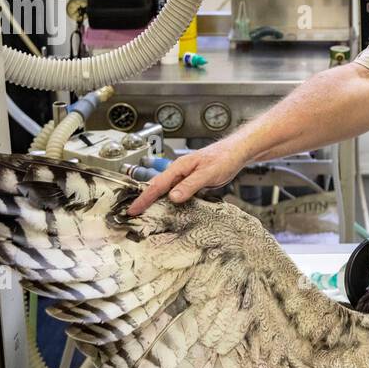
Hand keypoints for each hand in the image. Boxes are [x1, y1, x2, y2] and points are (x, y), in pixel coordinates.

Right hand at [127, 136, 249, 214]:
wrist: (235, 152)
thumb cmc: (223, 158)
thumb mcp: (208, 174)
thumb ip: (190, 185)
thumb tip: (172, 197)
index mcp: (179, 167)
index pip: (157, 185)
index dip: (144, 199)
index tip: (133, 210)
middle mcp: (178, 171)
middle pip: (157, 187)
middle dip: (144, 200)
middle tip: (133, 214)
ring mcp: (184, 176)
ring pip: (165, 190)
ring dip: (155, 201)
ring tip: (145, 214)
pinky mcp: (190, 181)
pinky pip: (176, 192)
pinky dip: (169, 200)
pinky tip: (167, 208)